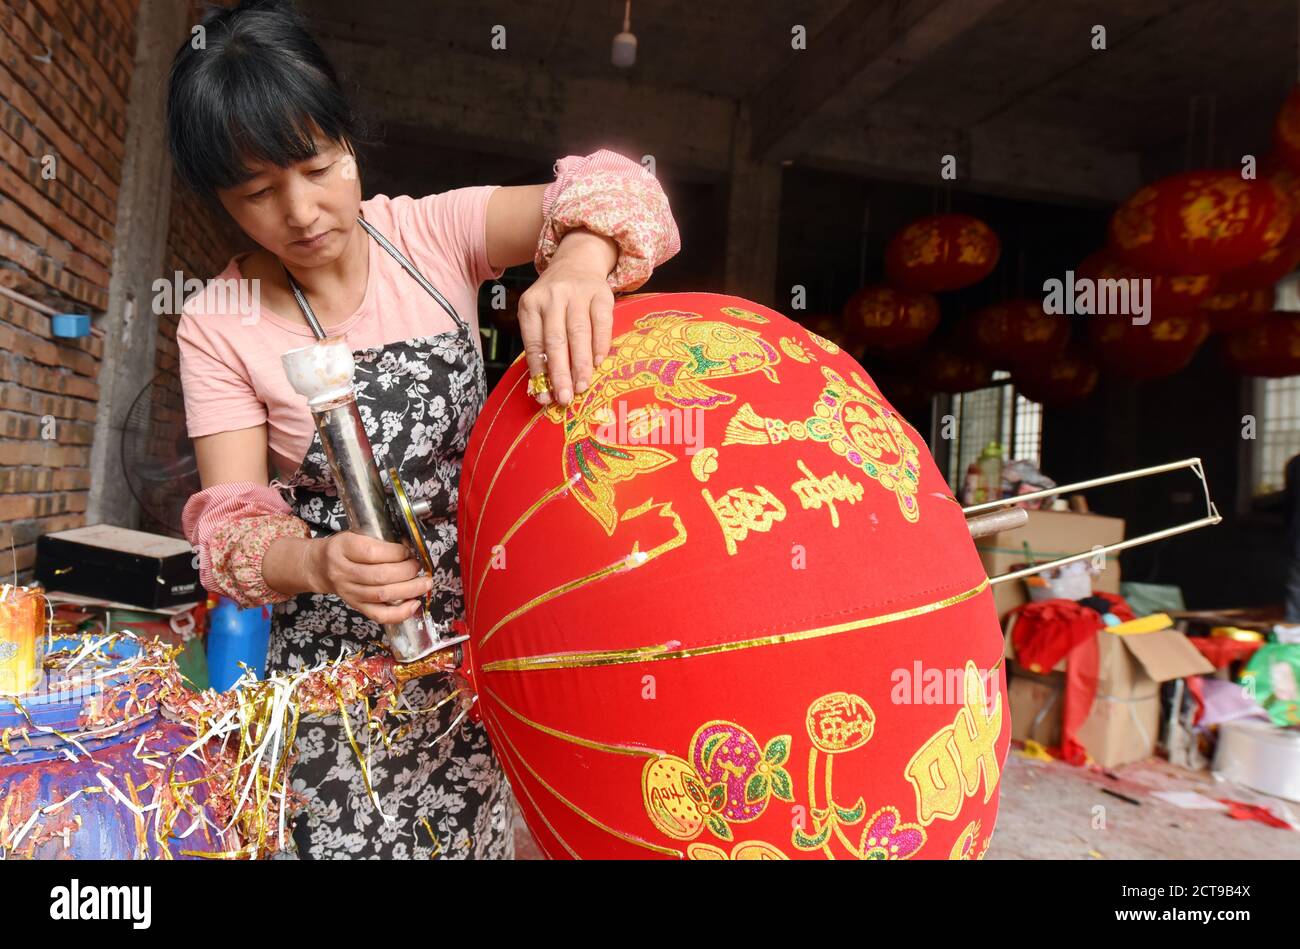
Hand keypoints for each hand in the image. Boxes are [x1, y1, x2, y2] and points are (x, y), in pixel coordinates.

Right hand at [306, 531, 431, 624]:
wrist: (320, 567)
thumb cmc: (344, 549)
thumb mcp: (355, 535)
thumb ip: (379, 541)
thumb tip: (411, 548)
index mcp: (343, 548)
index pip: (372, 553)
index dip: (396, 553)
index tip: (409, 551)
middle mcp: (343, 572)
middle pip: (380, 576)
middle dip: (407, 571)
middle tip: (419, 567)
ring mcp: (349, 592)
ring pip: (382, 595)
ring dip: (409, 590)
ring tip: (424, 583)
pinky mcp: (356, 606)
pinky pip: (379, 615)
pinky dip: (400, 613)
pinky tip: (414, 604)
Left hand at [519, 230, 616, 405]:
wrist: (577, 262)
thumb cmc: (555, 301)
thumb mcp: (540, 315)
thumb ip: (542, 347)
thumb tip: (545, 389)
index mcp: (530, 304)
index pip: (534, 343)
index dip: (540, 372)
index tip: (545, 397)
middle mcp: (552, 296)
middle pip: (555, 340)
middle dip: (560, 373)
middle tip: (565, 398)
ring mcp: (577, 293)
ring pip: (578, 333)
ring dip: (581, 364)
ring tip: (582, 386)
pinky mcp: (601, 293)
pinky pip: (601, 323)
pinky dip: (599, 345)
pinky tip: (598, 363)